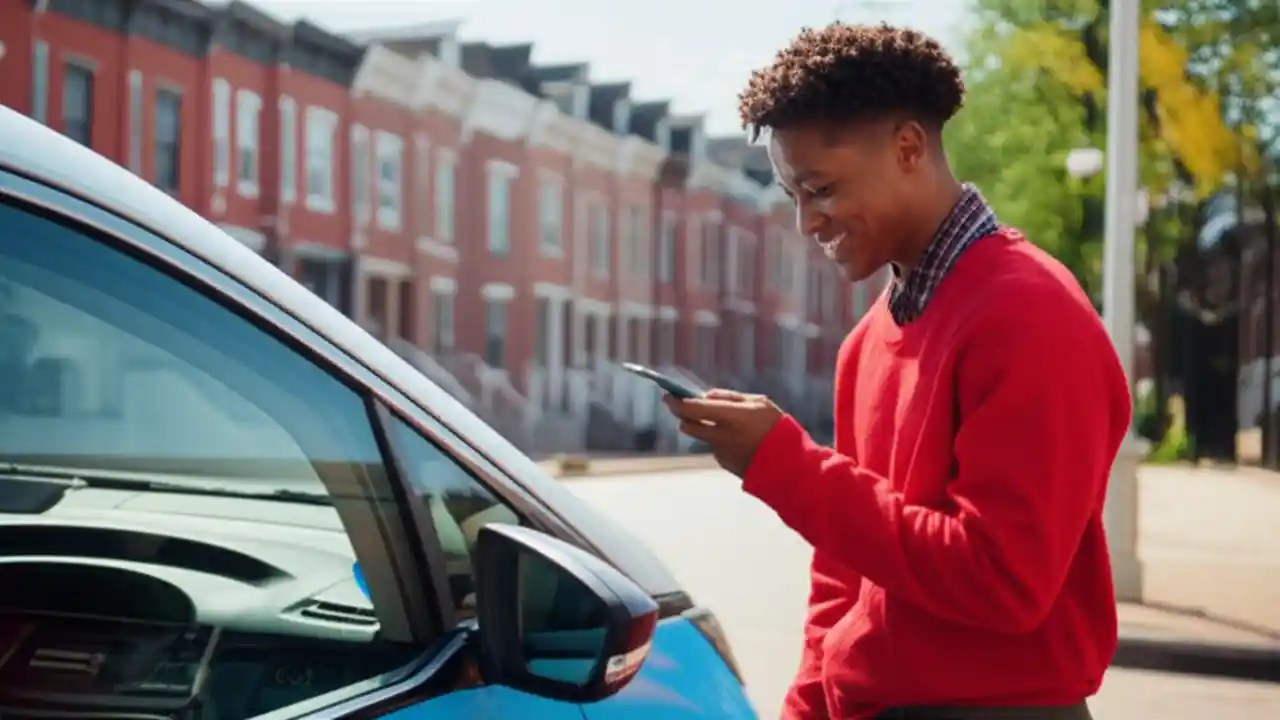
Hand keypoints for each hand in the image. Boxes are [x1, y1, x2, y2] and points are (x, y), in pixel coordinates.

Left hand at [663, 389, 783, 477]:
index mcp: (729, 417)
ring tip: (720, 420)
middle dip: (681, 415)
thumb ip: (730, 397)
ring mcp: (720, 452)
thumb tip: (706, 396)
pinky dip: (720, 440)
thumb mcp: (759, 403)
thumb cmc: (776, 427)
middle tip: (680, 405)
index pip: (691, 409)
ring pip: (702, 436)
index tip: (667, 395)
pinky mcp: (724, 463)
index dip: (676, 402)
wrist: (789, 464)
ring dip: (702, 427)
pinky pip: (715, 447)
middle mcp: (720, 436)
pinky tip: (739, 439)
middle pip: (687, 425)